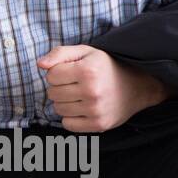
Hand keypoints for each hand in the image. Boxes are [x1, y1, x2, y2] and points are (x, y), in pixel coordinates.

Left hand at [37, 44, 173, 131]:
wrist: (137, 85)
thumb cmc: (106, 67)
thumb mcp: (85, 52)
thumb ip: (60, 54)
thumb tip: (40, 65)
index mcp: (88, 70)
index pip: (51, 75)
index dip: (58, 72)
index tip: (71, 72)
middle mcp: (92, 91)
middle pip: (52, 93)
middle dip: (60, 87)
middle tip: (76, 84)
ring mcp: (95, 110)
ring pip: (58, 109)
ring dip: (64, 103)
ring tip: (80, 96)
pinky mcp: (98, 125)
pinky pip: (67, 125)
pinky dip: (70, 117)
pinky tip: (82, 108)